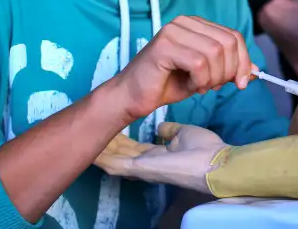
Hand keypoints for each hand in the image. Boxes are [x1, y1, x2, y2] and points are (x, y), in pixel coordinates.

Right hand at [94, 123, 225, 192]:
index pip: (135, 149)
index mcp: (158, 156)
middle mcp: (146, 164)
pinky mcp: (139, 169)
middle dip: (106, 143)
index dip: (122, 140)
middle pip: (120, 154)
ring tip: (83, 136)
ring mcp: (141, 168)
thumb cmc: (204, 149)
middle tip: (91, 130)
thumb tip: (160, 129)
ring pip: (113, 159)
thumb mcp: (184, 134)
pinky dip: (100, 156)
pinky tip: (89, 149)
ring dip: (99, 148)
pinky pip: (114, 164)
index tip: (111, 129)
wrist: (214, 163)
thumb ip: (170, 131)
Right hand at [112, 15, 255, 121]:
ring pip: (215, 53)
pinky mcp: (164, 46)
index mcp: (196, 24)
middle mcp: (185, 22)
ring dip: (213, 78)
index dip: (243, 60)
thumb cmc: (167, 84)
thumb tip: (256, 71)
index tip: (242, 82)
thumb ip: (228, 69)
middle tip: (215, 86)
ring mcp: (173, 31)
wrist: (132, 97)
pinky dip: (200, 80)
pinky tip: (190, 86)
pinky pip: (199, 63)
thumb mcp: (205, 75)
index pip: (233, 36)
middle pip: (227, 43)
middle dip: (229, 71)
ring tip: (199, 86)